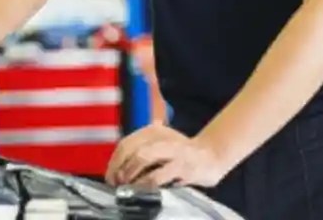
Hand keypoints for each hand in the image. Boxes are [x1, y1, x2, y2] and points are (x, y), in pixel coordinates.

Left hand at [105, 124, 229, 188]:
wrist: (212, 155)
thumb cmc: (182, 153)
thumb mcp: (159, 145)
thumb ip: (141, 151)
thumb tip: (117, 170)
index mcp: (152, 131)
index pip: (125, 144)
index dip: (114, 162)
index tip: (110, 176)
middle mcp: (162, 137)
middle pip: (131, 150)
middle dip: (120, 168)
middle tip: (117, 183)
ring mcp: (173, 150)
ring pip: (143, 157)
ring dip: (131, 174)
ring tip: (128, 186)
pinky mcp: (184, 165)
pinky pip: (161, 174)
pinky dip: (148, 183)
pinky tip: (144, 190)